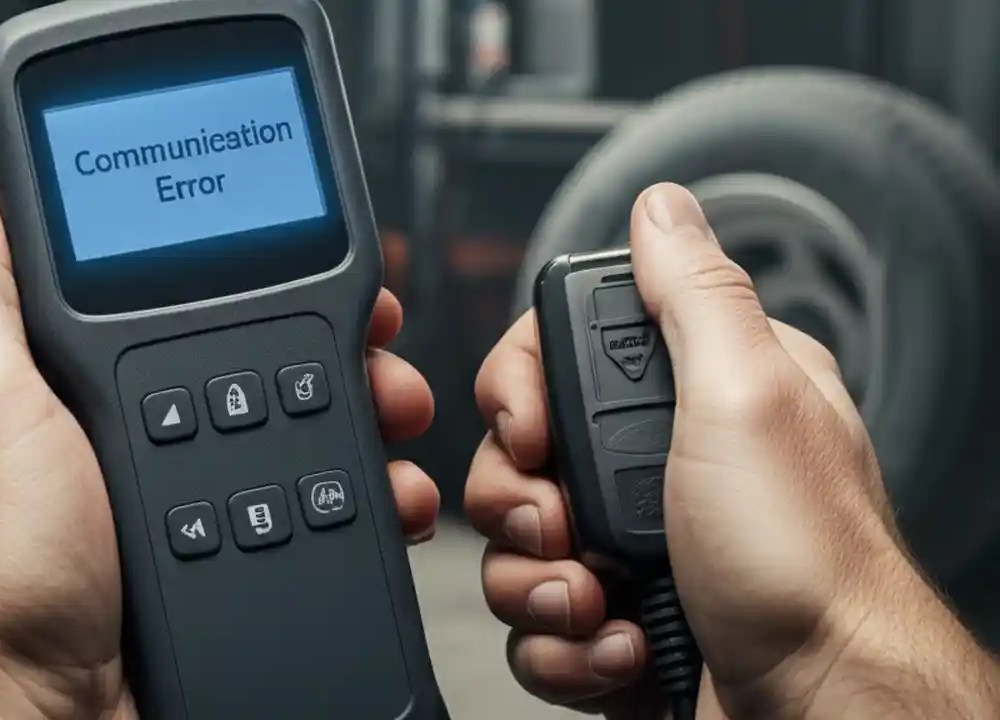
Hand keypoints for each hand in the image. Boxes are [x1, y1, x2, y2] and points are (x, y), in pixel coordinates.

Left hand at [0, 145, 439, 717]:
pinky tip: (382, 498)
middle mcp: (139, 425)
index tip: (314, 257)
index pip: (186, 289)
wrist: (38, 713)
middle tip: (379, 352)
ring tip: (394, 421)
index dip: (255, 265)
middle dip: (337, 344)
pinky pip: (316, 505)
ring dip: (366, 417)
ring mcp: (189, 488)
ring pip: (304, 427)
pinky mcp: (230, 547)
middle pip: (263, 354)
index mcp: (79, 374)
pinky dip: (362, 497)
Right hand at [466, 183, 999, 717]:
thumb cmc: (804, 567)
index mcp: (694, 393)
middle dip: (522, 507)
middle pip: (514, 458)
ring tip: (603, 601)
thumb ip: (694, 297)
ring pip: (514, 546)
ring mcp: (633, 546)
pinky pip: (534, 621)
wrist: (820, 715)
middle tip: (569, 530)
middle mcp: (659, 466)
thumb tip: (661, 207)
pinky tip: (621, 648)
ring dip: (542, 587)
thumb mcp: (746, 400)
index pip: (557, 356)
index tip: (532, 432)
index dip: (520, 392)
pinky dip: (564, 646)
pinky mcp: (613, 617)